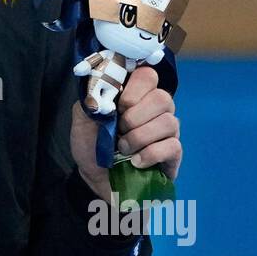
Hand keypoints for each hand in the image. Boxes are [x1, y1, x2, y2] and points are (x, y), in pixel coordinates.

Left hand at [70, 65, 181, 201]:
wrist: (96, 180)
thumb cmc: (93, 146)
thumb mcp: (82, 119)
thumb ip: (90, 99)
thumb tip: (101, 87)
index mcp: (137, 96)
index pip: (148, 75)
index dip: (135, 88)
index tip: (119, 105)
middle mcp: (157, 110)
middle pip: (163, 98)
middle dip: (135, 116)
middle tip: (119, 129)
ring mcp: (168, 132)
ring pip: (168, 122)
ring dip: (139, 137)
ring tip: (123, 149)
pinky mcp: (174, 155)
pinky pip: (173, 146)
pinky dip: (149, 154)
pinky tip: (135, 162)